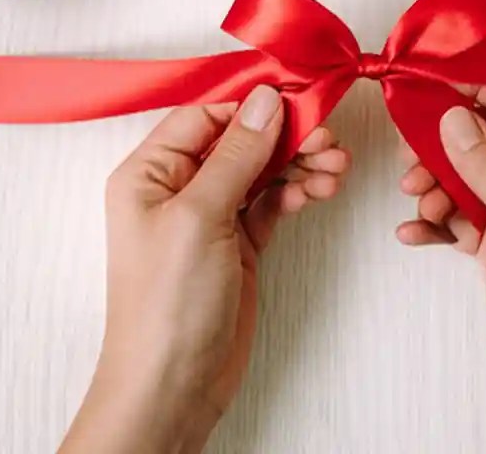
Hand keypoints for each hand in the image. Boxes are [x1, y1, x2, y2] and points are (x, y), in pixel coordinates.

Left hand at [61, 86, 350, 453]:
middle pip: (239, 142)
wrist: (174, 384)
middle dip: (285, 137)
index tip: (298, 103)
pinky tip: (320, 189)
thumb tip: (265, 100)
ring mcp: (209, 218)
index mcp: (149, 173)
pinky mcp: (237, 245)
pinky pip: (272, 203)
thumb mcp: (199, 217)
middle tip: (328, 139)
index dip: (251, 108)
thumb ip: (235, 155)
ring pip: (262, 172)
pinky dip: (298, 193)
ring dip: (300, 165)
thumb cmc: (167, 304)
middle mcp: (177, 190)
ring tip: (336, 169)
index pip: (204, 117)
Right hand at [397, 86, 485, 452]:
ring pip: (469, 171)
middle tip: (408, 152)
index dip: (475, 85)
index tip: (425, 83)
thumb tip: (452, 116)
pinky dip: (438, 219)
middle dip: (445, 140)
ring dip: (437, 182)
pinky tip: (415, 233)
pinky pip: (461, 212)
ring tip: (419, 203)